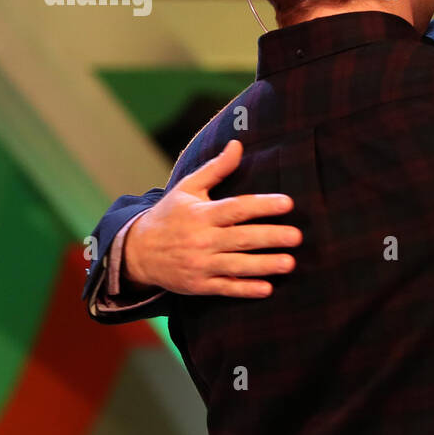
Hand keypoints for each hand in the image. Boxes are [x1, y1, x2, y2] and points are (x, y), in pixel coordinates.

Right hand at [123, 139, 301, 297]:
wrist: (137, 252)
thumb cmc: (170, 215)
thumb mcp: (188, 188)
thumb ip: (216, 168)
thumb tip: (238, 144)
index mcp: (202, 214)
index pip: (236, 208)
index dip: (262, 206)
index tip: (287, 203)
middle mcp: (202, 240)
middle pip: (241, 238)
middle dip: (270, 237)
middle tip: (297, 236)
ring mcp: (200, 264)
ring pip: (237, 265)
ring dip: (264, 265)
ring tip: (290, 262)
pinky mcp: (199, 285)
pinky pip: (225, 288)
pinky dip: (245, 289)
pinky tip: (267, 288)